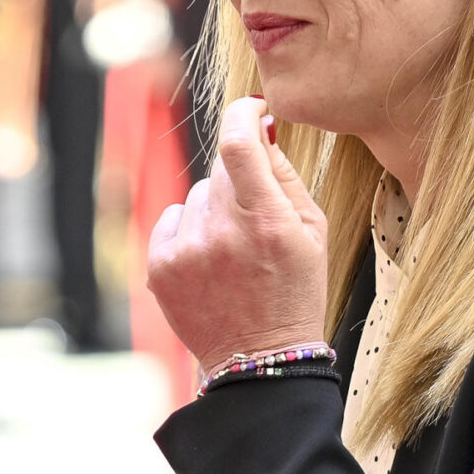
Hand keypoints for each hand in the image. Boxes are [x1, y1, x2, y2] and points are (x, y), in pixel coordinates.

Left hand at [146, 95, 328, 372]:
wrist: (260, 360)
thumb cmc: (294, 292)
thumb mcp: (313, 233)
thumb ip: (284, 176)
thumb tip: (259, 129)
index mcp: (266, 221)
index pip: (238, 143)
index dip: (243, 115)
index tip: (253, 112)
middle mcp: (221, 232)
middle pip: (220, 169)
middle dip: (239, 180)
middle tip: (255, 217)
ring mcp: (186, 251)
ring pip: (197, 196)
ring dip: (214, 211)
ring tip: (233, 251)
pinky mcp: (160, 267)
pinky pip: (172, 219)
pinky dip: (188, 231)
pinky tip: (209, 260)